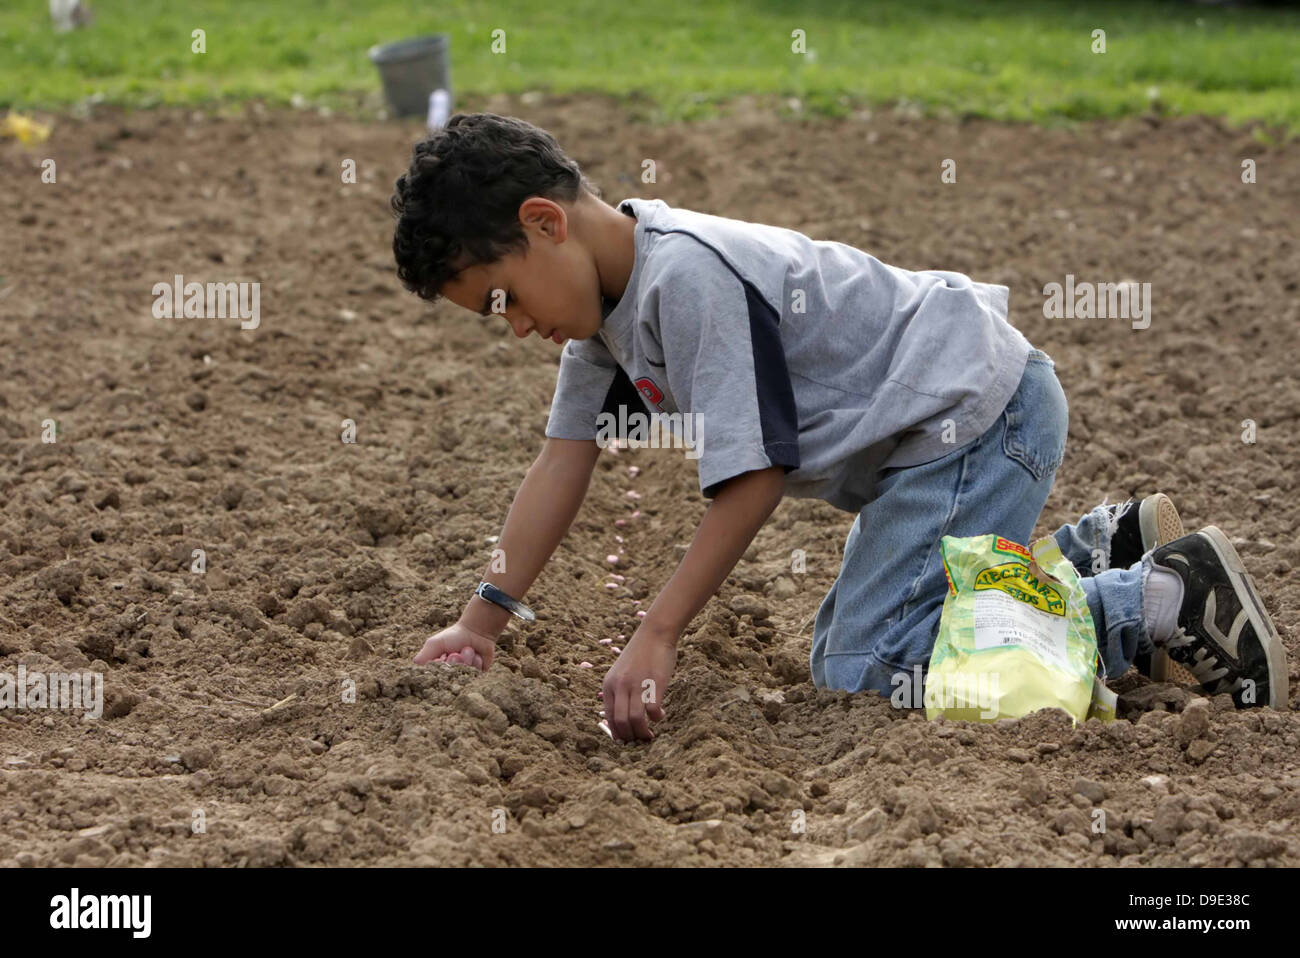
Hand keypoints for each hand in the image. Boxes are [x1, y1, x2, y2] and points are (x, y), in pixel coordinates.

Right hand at [413, 620, 496, 669]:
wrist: (476, 630)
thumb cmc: (454, 636)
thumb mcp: (435, 643)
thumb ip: (424, 655)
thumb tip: (414, 665)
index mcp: (439, 668)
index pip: (436, 676)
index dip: (440, 666)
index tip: (443, 656)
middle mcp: (451, 674)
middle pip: (450, 677)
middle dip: (454, 662)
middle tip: (456, 652)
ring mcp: (465, 675)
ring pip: (464, 675)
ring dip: (466, 660)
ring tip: (468, 649)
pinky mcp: (477, 674)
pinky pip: (476, 674)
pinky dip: (476, 662)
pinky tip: (477, 654)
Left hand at [601, 624, 678, 742]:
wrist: (654, 633)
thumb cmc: (640, 654)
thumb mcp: (621, 673)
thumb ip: (620, 692)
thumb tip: (624, 718)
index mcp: (609, 685)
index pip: (610, 717)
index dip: (618, 734)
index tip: (627, 741)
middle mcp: (620, 686)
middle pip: (621, 722)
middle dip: (631, 737)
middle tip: (640, 740)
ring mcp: (637, 685)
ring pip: (635, 719)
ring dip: (643, 732)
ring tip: (650, 734)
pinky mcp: (654, 683)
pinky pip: (652, 710)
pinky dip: (656, 718)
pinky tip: (660, 715)